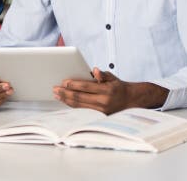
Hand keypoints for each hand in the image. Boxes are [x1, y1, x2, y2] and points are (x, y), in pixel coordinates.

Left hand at [53, 68, 168, 113]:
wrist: (131, 101)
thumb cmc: (119, 87)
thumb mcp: (113, 78)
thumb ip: (102, 75)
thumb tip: (94, 71)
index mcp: (106, 90)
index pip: (86, 87)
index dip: (74, 84)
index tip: (63, 82)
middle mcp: (103, 102)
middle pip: (80, 98)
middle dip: (66, 93)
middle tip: (55, 89)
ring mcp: (101, 111)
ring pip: (79, 106)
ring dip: (66, 100)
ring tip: (57, 95)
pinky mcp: (99, 116)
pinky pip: (83, 110)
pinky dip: (72, 105)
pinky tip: (65, 101)